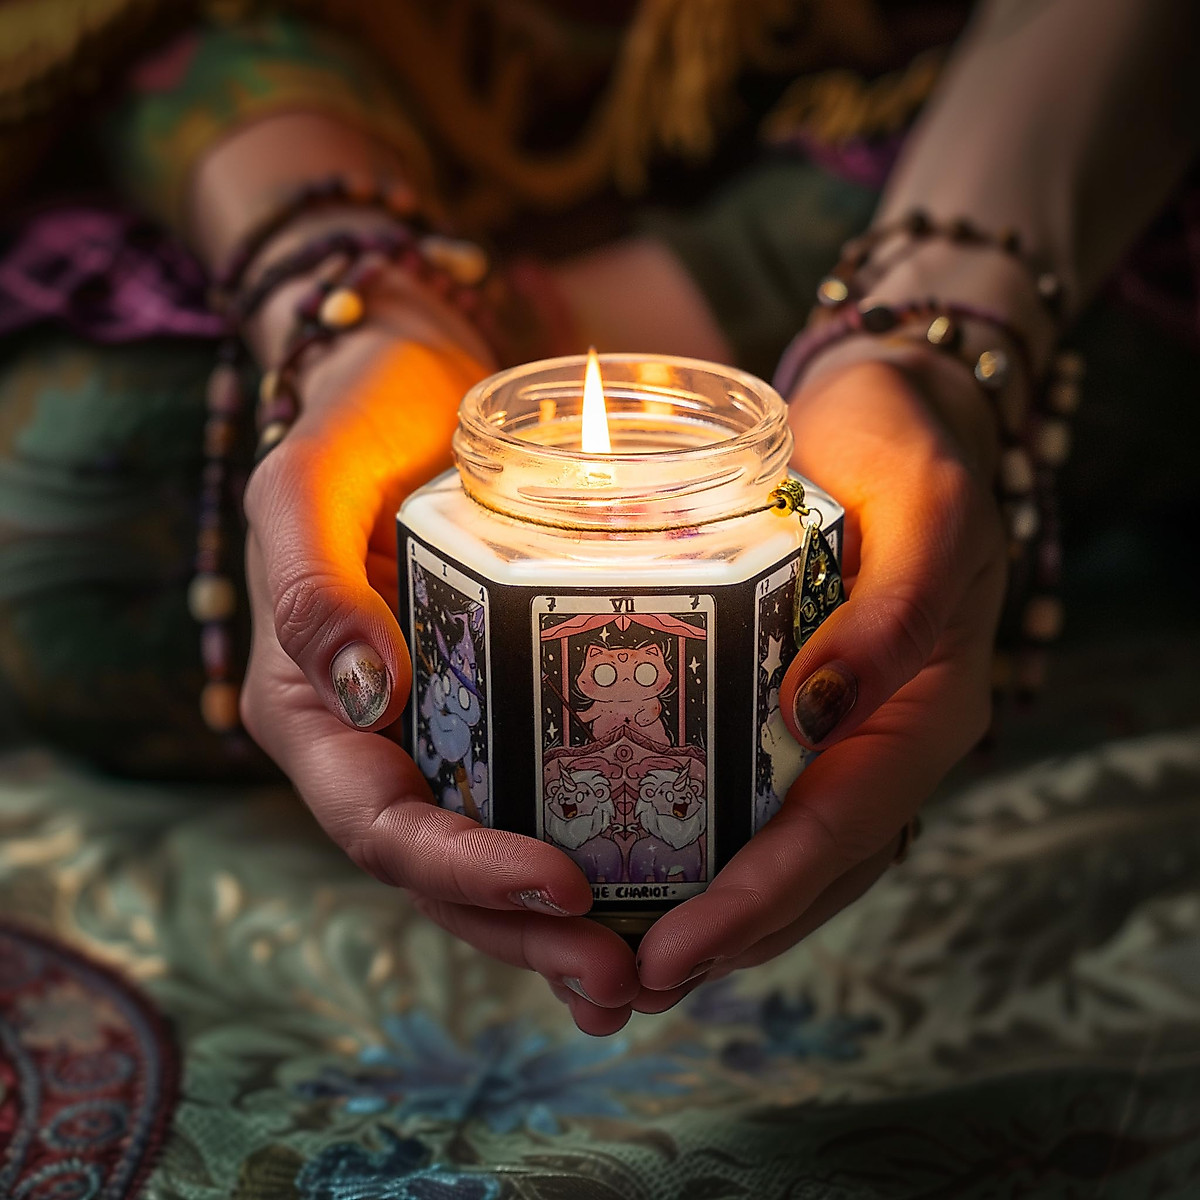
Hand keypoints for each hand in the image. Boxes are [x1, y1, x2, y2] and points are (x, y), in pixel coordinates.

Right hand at [236, 302, 641, 1034]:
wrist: (415, 375)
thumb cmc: (354, 418)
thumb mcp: (308, 478)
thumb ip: (308, 579)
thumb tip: (362, 693)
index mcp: (312, 710)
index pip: (378, 823)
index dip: (462, 870)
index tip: (564, 884)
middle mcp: (376, 739)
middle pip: (444, 870)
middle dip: (526, 931)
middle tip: (625, 981)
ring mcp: (442, 728)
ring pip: (494, 852)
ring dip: (563, 924)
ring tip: (651, 971)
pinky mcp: (501, 703)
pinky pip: (541, 793)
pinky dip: (592, 847)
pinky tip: (659, 885)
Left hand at [636, 357, 1006, 991]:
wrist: (885, 414)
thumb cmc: (909, 451)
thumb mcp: (926, 507)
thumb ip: (896, 606)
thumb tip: (820, 708)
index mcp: (924, 710)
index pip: (842, 829)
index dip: (762, 900)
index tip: (678, 950)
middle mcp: (878, 739)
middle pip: (807, 872)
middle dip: (722, 938)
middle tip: (622, 988)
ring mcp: (834, 733)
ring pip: (778, 854)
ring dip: (706, 917)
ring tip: (614, 965)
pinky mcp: (788, 709)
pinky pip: (750, 799)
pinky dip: (700, 850)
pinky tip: (633, 872)